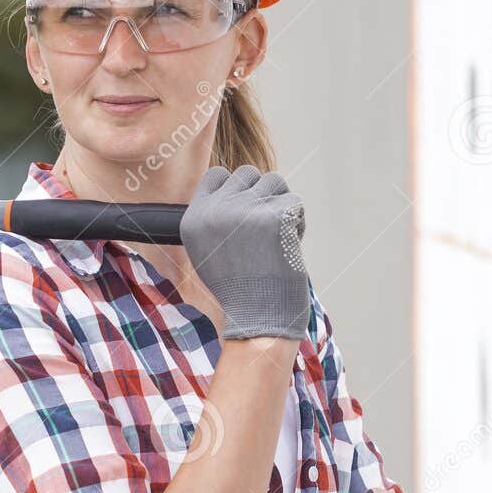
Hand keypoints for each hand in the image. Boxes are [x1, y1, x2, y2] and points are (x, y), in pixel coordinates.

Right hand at [180, 164, 309, 340]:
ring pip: (274, 181)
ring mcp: (246, 211)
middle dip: (261, 195)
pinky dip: (297, 223)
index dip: (237, 190)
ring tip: (277, 236)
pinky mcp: (274, 216)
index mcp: (194, 218)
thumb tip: (239, 186)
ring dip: (281, 205)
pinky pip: (294, 202)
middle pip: (248, 174)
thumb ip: (215, 217)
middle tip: (265, 229)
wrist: (259, 318)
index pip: (218, 175)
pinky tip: (288, 246)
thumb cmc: (239, 289)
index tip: (246, 215)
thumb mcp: (208, 252)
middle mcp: (216, 210)